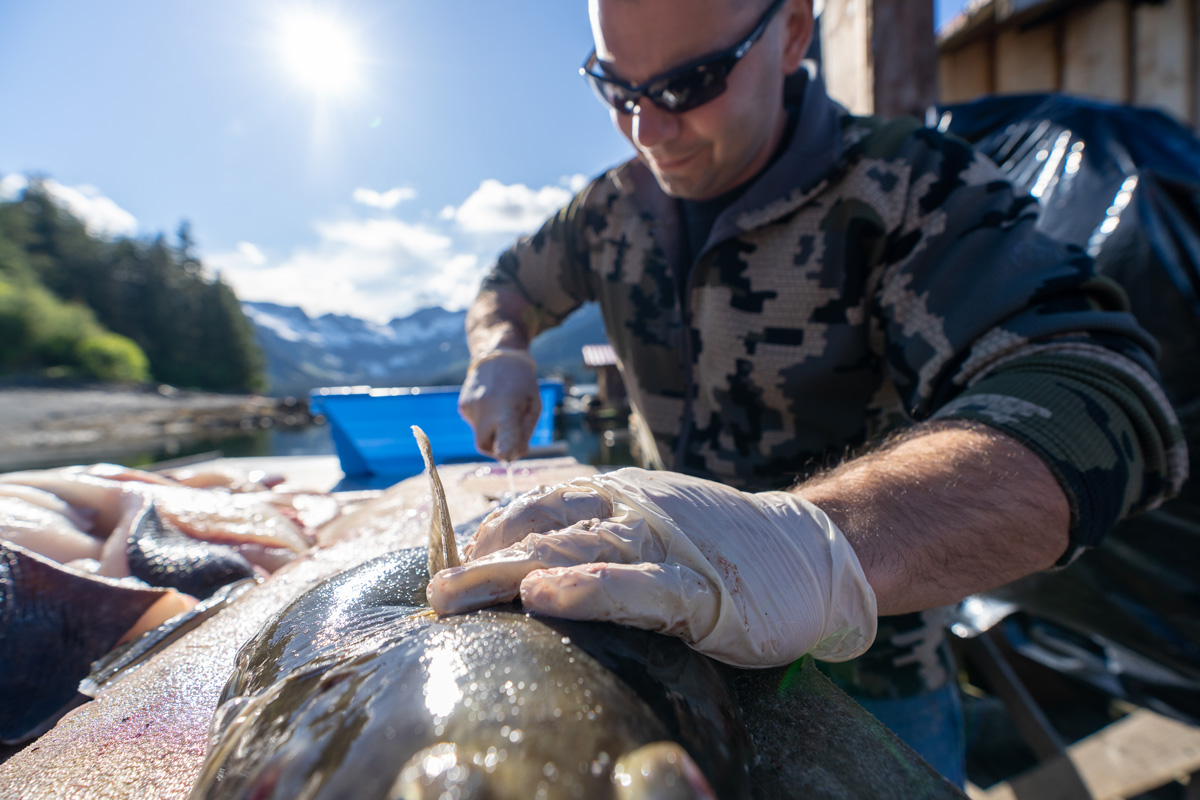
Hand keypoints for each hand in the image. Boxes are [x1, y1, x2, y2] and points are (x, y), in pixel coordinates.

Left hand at [428, 468, 877, 667]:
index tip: (451, 564)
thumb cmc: (722, 550)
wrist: (813, 550)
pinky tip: (547, 595)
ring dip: (510, 572)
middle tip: (435, 589)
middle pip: (544, 528)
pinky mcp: (697, 588)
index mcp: (619, 496)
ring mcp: (664, 545)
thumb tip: (527, 571)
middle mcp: (632, 511)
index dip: (492, 534)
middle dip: (484, 560)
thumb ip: (601, 539)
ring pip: (575, 551)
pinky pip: (635, 586)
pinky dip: (587, 587)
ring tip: (459, 592)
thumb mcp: (654, 531)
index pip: (541, 505)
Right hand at [457, 349, 540, 461]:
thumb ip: (525, 433)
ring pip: (480, 434)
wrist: (498, 356)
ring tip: (503, 409)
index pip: (504, 436)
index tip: (507, 456)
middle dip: (496, 449)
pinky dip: (486, 421)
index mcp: (506, 408)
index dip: (505, 450)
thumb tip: (514, 455)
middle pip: (484, 446)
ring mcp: (470, 407)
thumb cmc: (522, 383)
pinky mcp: (463, 406)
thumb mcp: (534, 406)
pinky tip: (493, 403)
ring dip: (493, 431)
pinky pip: (476, 424)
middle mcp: (484, 409)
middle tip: (510, 440)